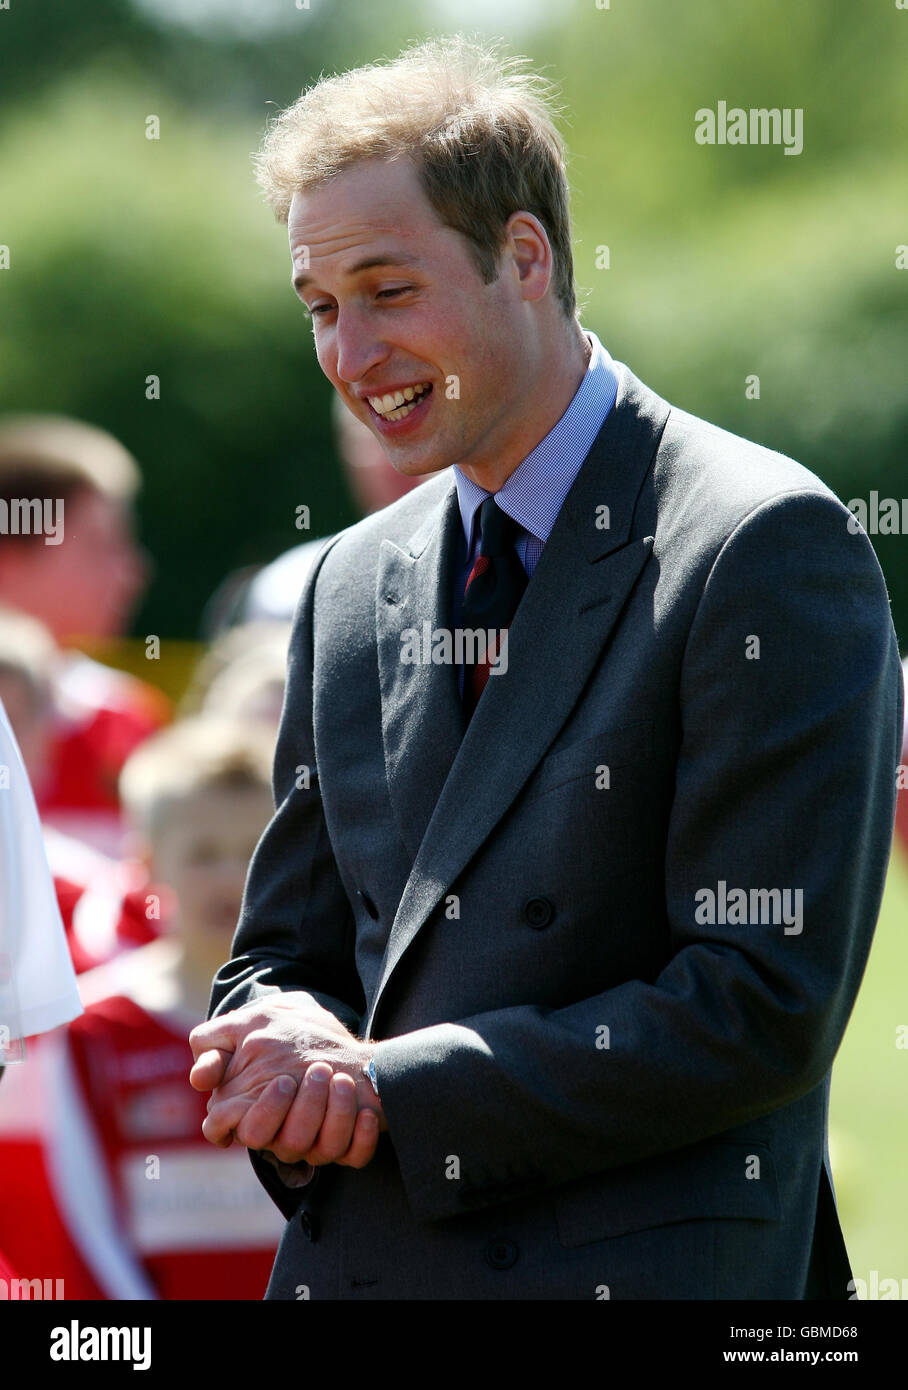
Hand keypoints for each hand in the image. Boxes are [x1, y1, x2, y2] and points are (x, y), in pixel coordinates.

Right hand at [188, 993, 385, 1168]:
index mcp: (254, 1111)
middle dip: (303, 1109)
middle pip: (285, 1144)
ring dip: (335, 1113)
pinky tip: (365, 1113)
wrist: (339, 1036)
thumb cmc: (290, 1031)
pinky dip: (361, 1137)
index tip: (281, 1080)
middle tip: (318, 1072)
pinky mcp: (348, 1144)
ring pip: (320, 1150)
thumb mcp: (254, 1024)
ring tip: (342, 1079)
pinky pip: (354, 1156)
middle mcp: (283, 1133)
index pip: (245, 1132)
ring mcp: (316, 1142)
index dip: (259, 1115)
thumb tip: (199, 1078)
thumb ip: (216, 1043)